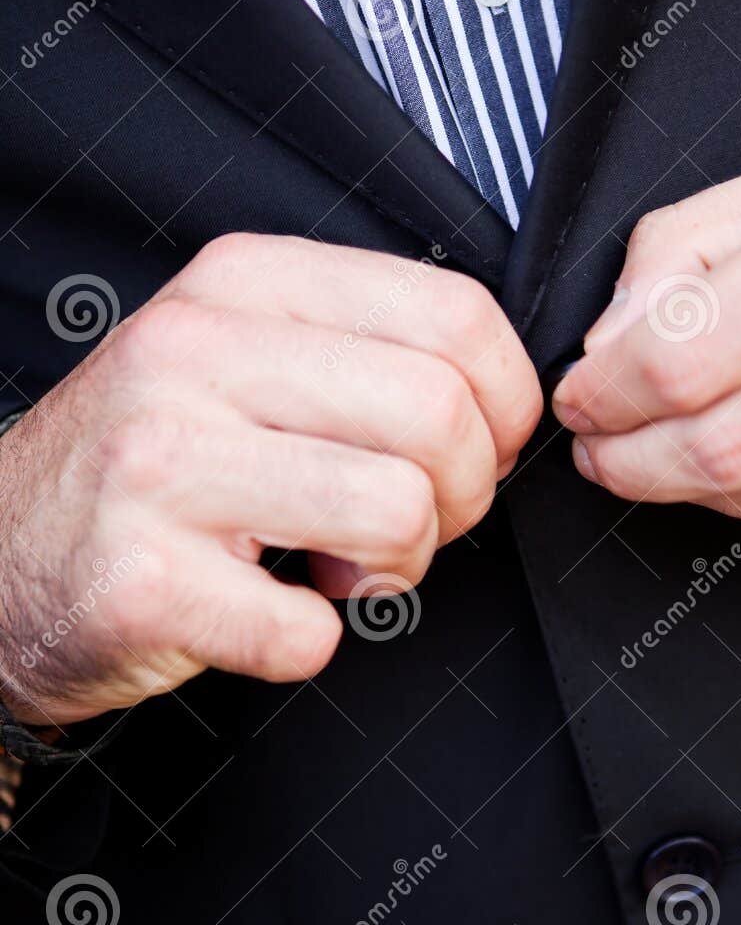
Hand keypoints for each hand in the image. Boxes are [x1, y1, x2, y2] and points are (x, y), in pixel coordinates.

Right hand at [0, 234, 540, 725]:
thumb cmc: (152, 465)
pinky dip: (310, 642)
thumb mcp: (242, 358)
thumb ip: (362, 352)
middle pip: (442, 414)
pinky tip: (259, 612)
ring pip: (397, 512)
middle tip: (409, 527)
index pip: (456, 312)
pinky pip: (312, 631)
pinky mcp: (142, 580)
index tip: (484, 448)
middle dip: (464, 497)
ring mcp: (159, 464)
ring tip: (335, 567)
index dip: (507, 403)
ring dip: (396, 571)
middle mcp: (192, 353)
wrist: (1, 558)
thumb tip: (504, 407)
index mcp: (241, 283)